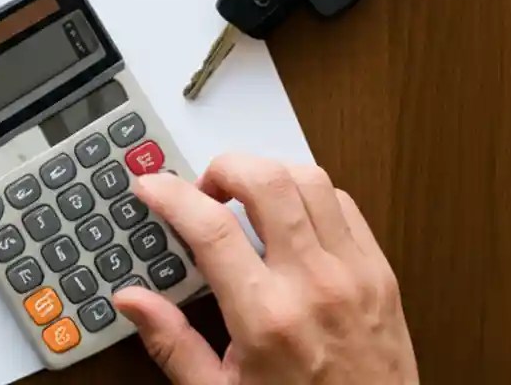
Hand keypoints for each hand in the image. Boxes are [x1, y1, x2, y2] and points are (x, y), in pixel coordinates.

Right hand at [113, 156, 416, 383]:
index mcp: (266, 318)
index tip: (151, 187)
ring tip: (244, 198)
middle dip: (224, 168)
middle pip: (267, 181)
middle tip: (204, 191)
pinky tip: (289, 218)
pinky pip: (344, 203)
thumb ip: (172, 342)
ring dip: (268, 174)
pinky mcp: (380, 272)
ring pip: (310, 179)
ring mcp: (354, 272)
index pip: (212, 228)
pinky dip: (309, 195)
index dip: (173, 194)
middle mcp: (313, 284)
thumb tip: (130, 300)